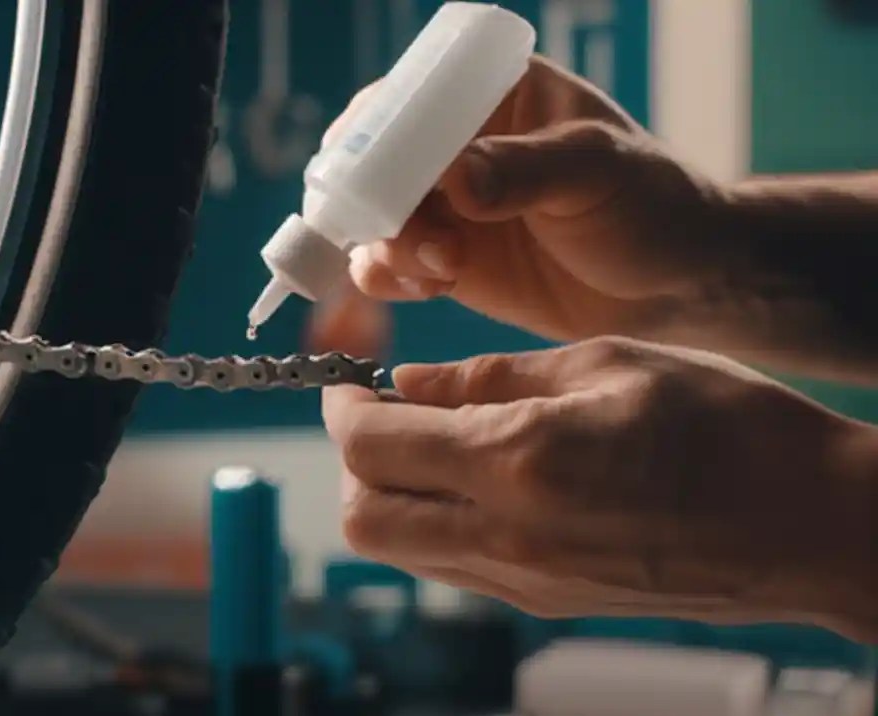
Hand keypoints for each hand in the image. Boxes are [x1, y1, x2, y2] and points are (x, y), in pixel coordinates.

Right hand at [316, 56, 732, 342]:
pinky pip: (388, 266)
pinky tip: (431, 287)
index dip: (374, 131)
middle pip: (373, 161)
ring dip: (386, 246)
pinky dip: (390, 278)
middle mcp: (457, 145)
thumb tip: (455, 180)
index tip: (371, 174)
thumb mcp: (597, 171)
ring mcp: (447, 206)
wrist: (678, 289)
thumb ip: (526, 169)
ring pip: (372, 218)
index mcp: (492, 93)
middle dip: (374, 201)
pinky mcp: (445, 261)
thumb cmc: (654, 206)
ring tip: (442, 268)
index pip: (408, 96)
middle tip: (410, 234)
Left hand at [321, 338, 877, 640]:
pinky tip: (475, 480)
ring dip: (389, 495)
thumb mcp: (605, 362)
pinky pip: (451, 566)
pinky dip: (434, 523)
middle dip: (351, 461)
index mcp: (519, 459)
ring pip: (401, 549)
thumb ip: (489, 376)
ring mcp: (525, 580)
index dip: (342, 410)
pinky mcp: (546, 602)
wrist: (808, 525)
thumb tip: (410, 381)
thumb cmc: (726, 424)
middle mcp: (508, 534)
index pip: (372, 446)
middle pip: (362, 517)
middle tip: (379, 415)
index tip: (348, 384)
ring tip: (430, 443)